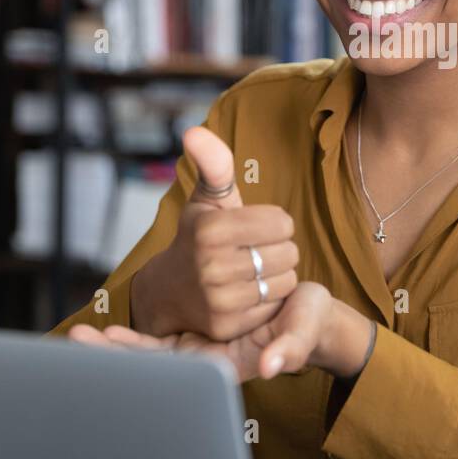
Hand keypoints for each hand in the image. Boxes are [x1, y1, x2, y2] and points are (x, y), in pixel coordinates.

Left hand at [70, 282, 350, 382]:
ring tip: (82, 336)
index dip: (142, 358)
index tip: (113, 343)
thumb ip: (288, 350)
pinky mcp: (199, 336)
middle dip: (115, 356)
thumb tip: (269, 366)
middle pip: (152, 365)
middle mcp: (206, 362)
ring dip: (117, 349)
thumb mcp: (302, 333)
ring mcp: (199, 351)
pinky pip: (161, 343)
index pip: (175, 370)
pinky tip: (113, 328)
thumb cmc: (307, 324)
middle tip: (78, 340)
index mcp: (225, 365)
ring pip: (150, 357)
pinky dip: (136, 339)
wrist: (309, 315)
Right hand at [129, 126, 298, 341]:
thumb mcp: (207, 198)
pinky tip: (249, 292)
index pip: (282, 222)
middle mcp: (211, 265)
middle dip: (278, 249)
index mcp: (210, 228)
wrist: (168, 291)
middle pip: (288, 252)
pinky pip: (274, 306)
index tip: (254, 227)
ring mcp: (218, 299)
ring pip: (285, 280)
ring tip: (252, 270)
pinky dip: (269, 299)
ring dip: (276, 274)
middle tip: (253, 251)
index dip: (275, 223)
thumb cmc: (198, 236)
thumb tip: (194, 131)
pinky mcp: (227, 327)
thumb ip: (213, 164)